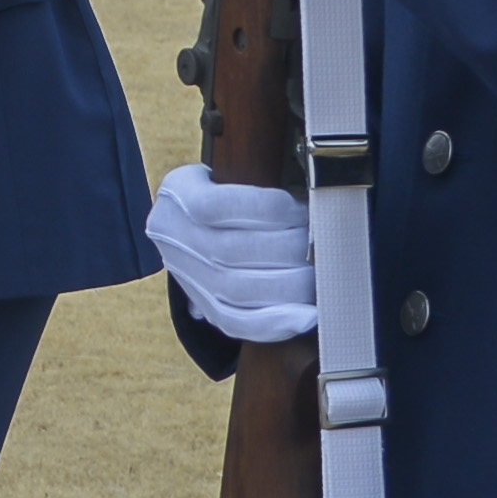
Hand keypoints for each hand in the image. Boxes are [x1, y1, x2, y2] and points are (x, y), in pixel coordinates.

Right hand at [150, 163, 317, 345]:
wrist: (180, 226)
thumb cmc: (218, 195)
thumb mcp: (221, 174)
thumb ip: (256, 186)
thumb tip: (308, 205)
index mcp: (180, 197)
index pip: (220, 206)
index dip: (268, 210)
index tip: (299, 209)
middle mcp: (176, 240)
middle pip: (232, 252)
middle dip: (288, 249)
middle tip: (320, 242)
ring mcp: (189, 277)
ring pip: (238, 290)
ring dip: (289, 283)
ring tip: (319, 272)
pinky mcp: (204, 307)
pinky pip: (236, 322)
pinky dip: (275, 323)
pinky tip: (307, 316)